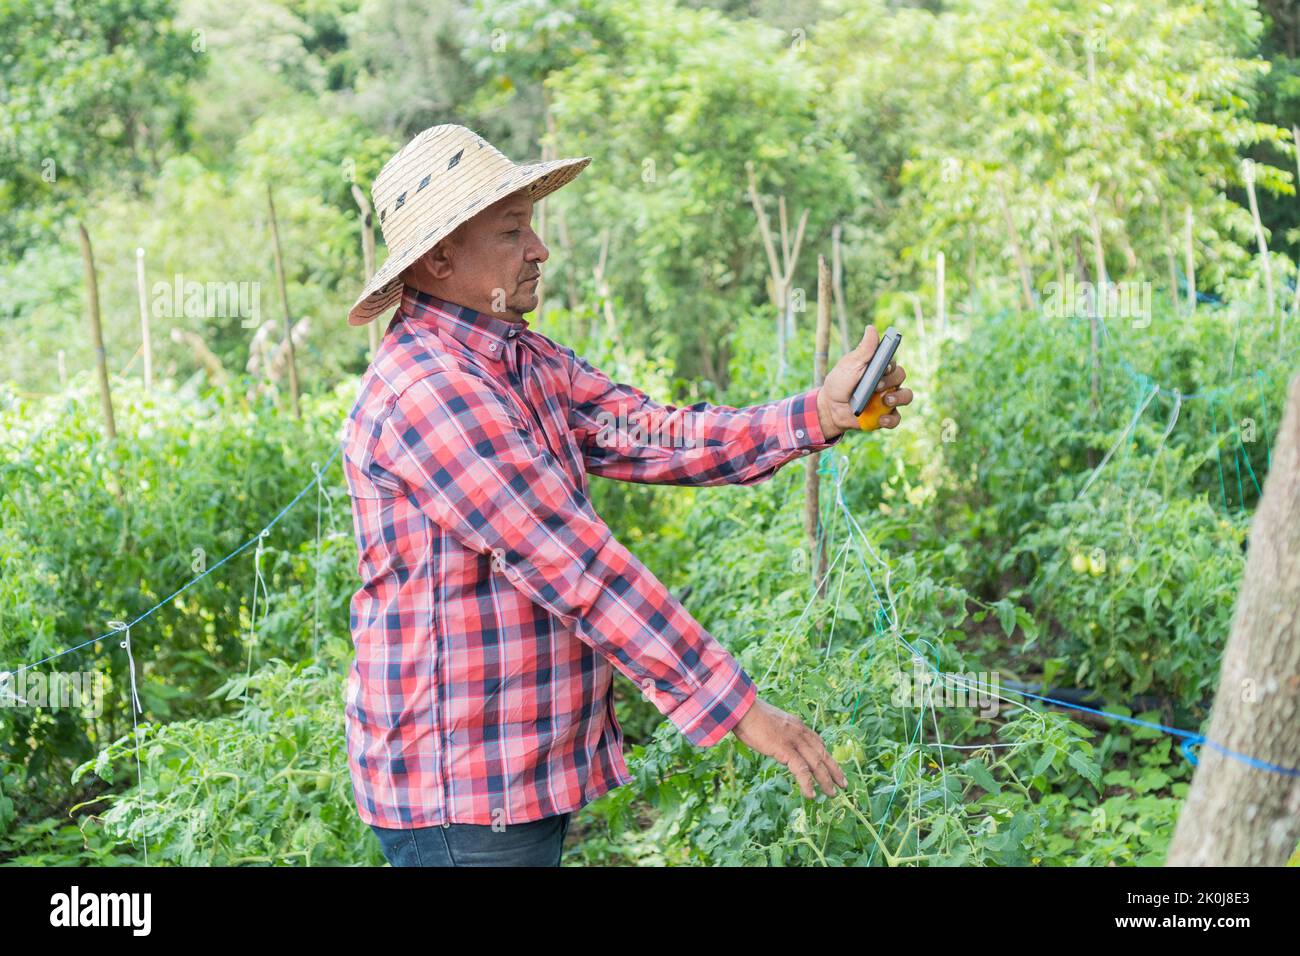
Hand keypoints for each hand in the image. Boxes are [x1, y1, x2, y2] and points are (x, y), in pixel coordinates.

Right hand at [731, 697, 847, 798]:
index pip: (818, 743)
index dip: (827, 757)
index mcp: (797, 725)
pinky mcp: (785, 749)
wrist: (742, 708)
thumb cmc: (750, 715)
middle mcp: (800, 732)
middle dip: (834, 770)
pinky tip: (811, 795)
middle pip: (822, 754)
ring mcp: (794, 740)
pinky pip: (801, 769)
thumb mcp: (772, 723)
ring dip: (826, 780)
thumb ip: (779, 733)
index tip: (834, 767)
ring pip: (816, 763)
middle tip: (843, 784)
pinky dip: (807, 783)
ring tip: (831, 794)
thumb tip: (778, 743)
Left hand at [816, 325, 912, 439]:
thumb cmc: (840, 383)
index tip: (884, 366)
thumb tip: (872, 328)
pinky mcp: (885, 416)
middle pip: (901, 376)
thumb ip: (863, 351)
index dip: (891, 364)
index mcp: (879, 367)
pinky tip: (881, 418)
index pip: (892, 362)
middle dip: (891, 380)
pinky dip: (891, 419)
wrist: (830, 408)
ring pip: (906, 395)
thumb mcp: (849, 366)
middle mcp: (887, 382)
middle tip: (877, 385)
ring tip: (886, 400)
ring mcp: (888, 399)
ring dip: (899, 397)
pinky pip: (896, 418)